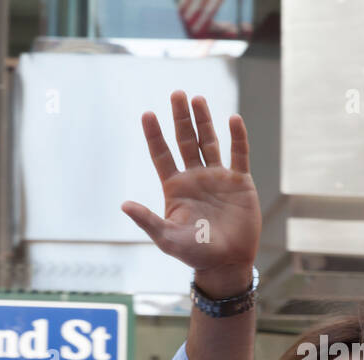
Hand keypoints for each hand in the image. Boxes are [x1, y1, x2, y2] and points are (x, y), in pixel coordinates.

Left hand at [123, 91, 260, 294]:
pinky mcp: (240, 182)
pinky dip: (237, 137)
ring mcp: (218, 177)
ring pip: (209, 142)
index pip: (161, 155)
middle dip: (180, 118)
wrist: (226, 263)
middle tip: (176, 93)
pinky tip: (233, 119)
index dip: (154, 135)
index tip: (147, 114)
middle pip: (185, 141)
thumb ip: (147, 220)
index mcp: (175, 188)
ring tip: (197, 99)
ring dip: (204, 120)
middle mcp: (194, 177)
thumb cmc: (194, 253)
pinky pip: (239, 154)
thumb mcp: (166, 238)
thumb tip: (124, 205)